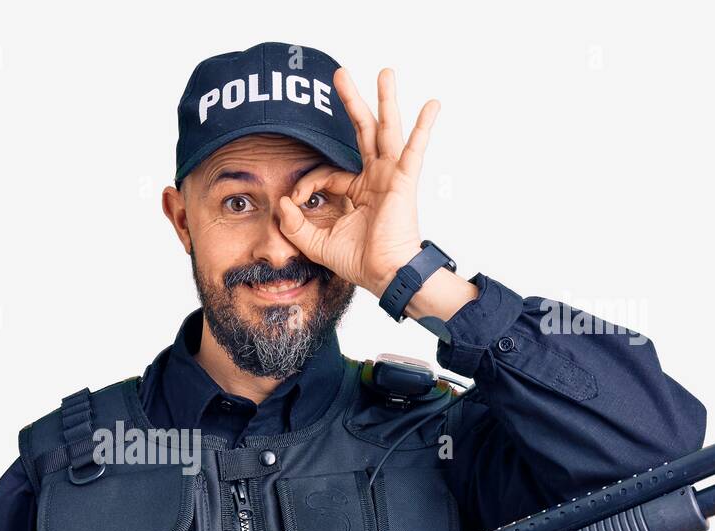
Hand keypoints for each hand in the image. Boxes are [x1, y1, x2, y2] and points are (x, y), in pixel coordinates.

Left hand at [275, 67, 437, 298]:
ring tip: (385, 73)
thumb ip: (296, 225)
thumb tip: (282, 203)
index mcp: (357, 190)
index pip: (326, 173)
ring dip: (385, 100)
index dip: (307, 183)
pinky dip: (423, 127)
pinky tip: (432, 105)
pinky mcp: (403, 180)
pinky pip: (413, 149)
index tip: (295, 200)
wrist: (384, 274)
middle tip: (339, 76)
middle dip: (351, 103)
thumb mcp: (316, 243)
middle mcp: (375, 178)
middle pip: (362, 131)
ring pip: (386, 130)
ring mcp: (391, 176)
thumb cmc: (360, 262)